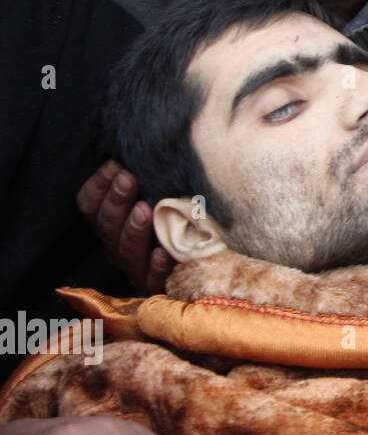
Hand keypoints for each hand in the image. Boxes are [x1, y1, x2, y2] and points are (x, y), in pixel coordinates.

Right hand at [77, 161, 173, 292]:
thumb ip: (149, 177)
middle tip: (129, 178)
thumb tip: (144, 149)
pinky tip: (164, 253)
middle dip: (116, 200)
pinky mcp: (159, 285)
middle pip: (106, 225)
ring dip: (133, 229)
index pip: (90, 205)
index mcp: (112, 223)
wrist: (209, 253)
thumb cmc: (182, 213)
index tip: (115, 164)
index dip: (99, 185)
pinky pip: (153, 278)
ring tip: (145, 209)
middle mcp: (119, 245)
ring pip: (125, 251)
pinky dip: (157, 266)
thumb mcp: (163, 191)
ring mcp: (137, 267)